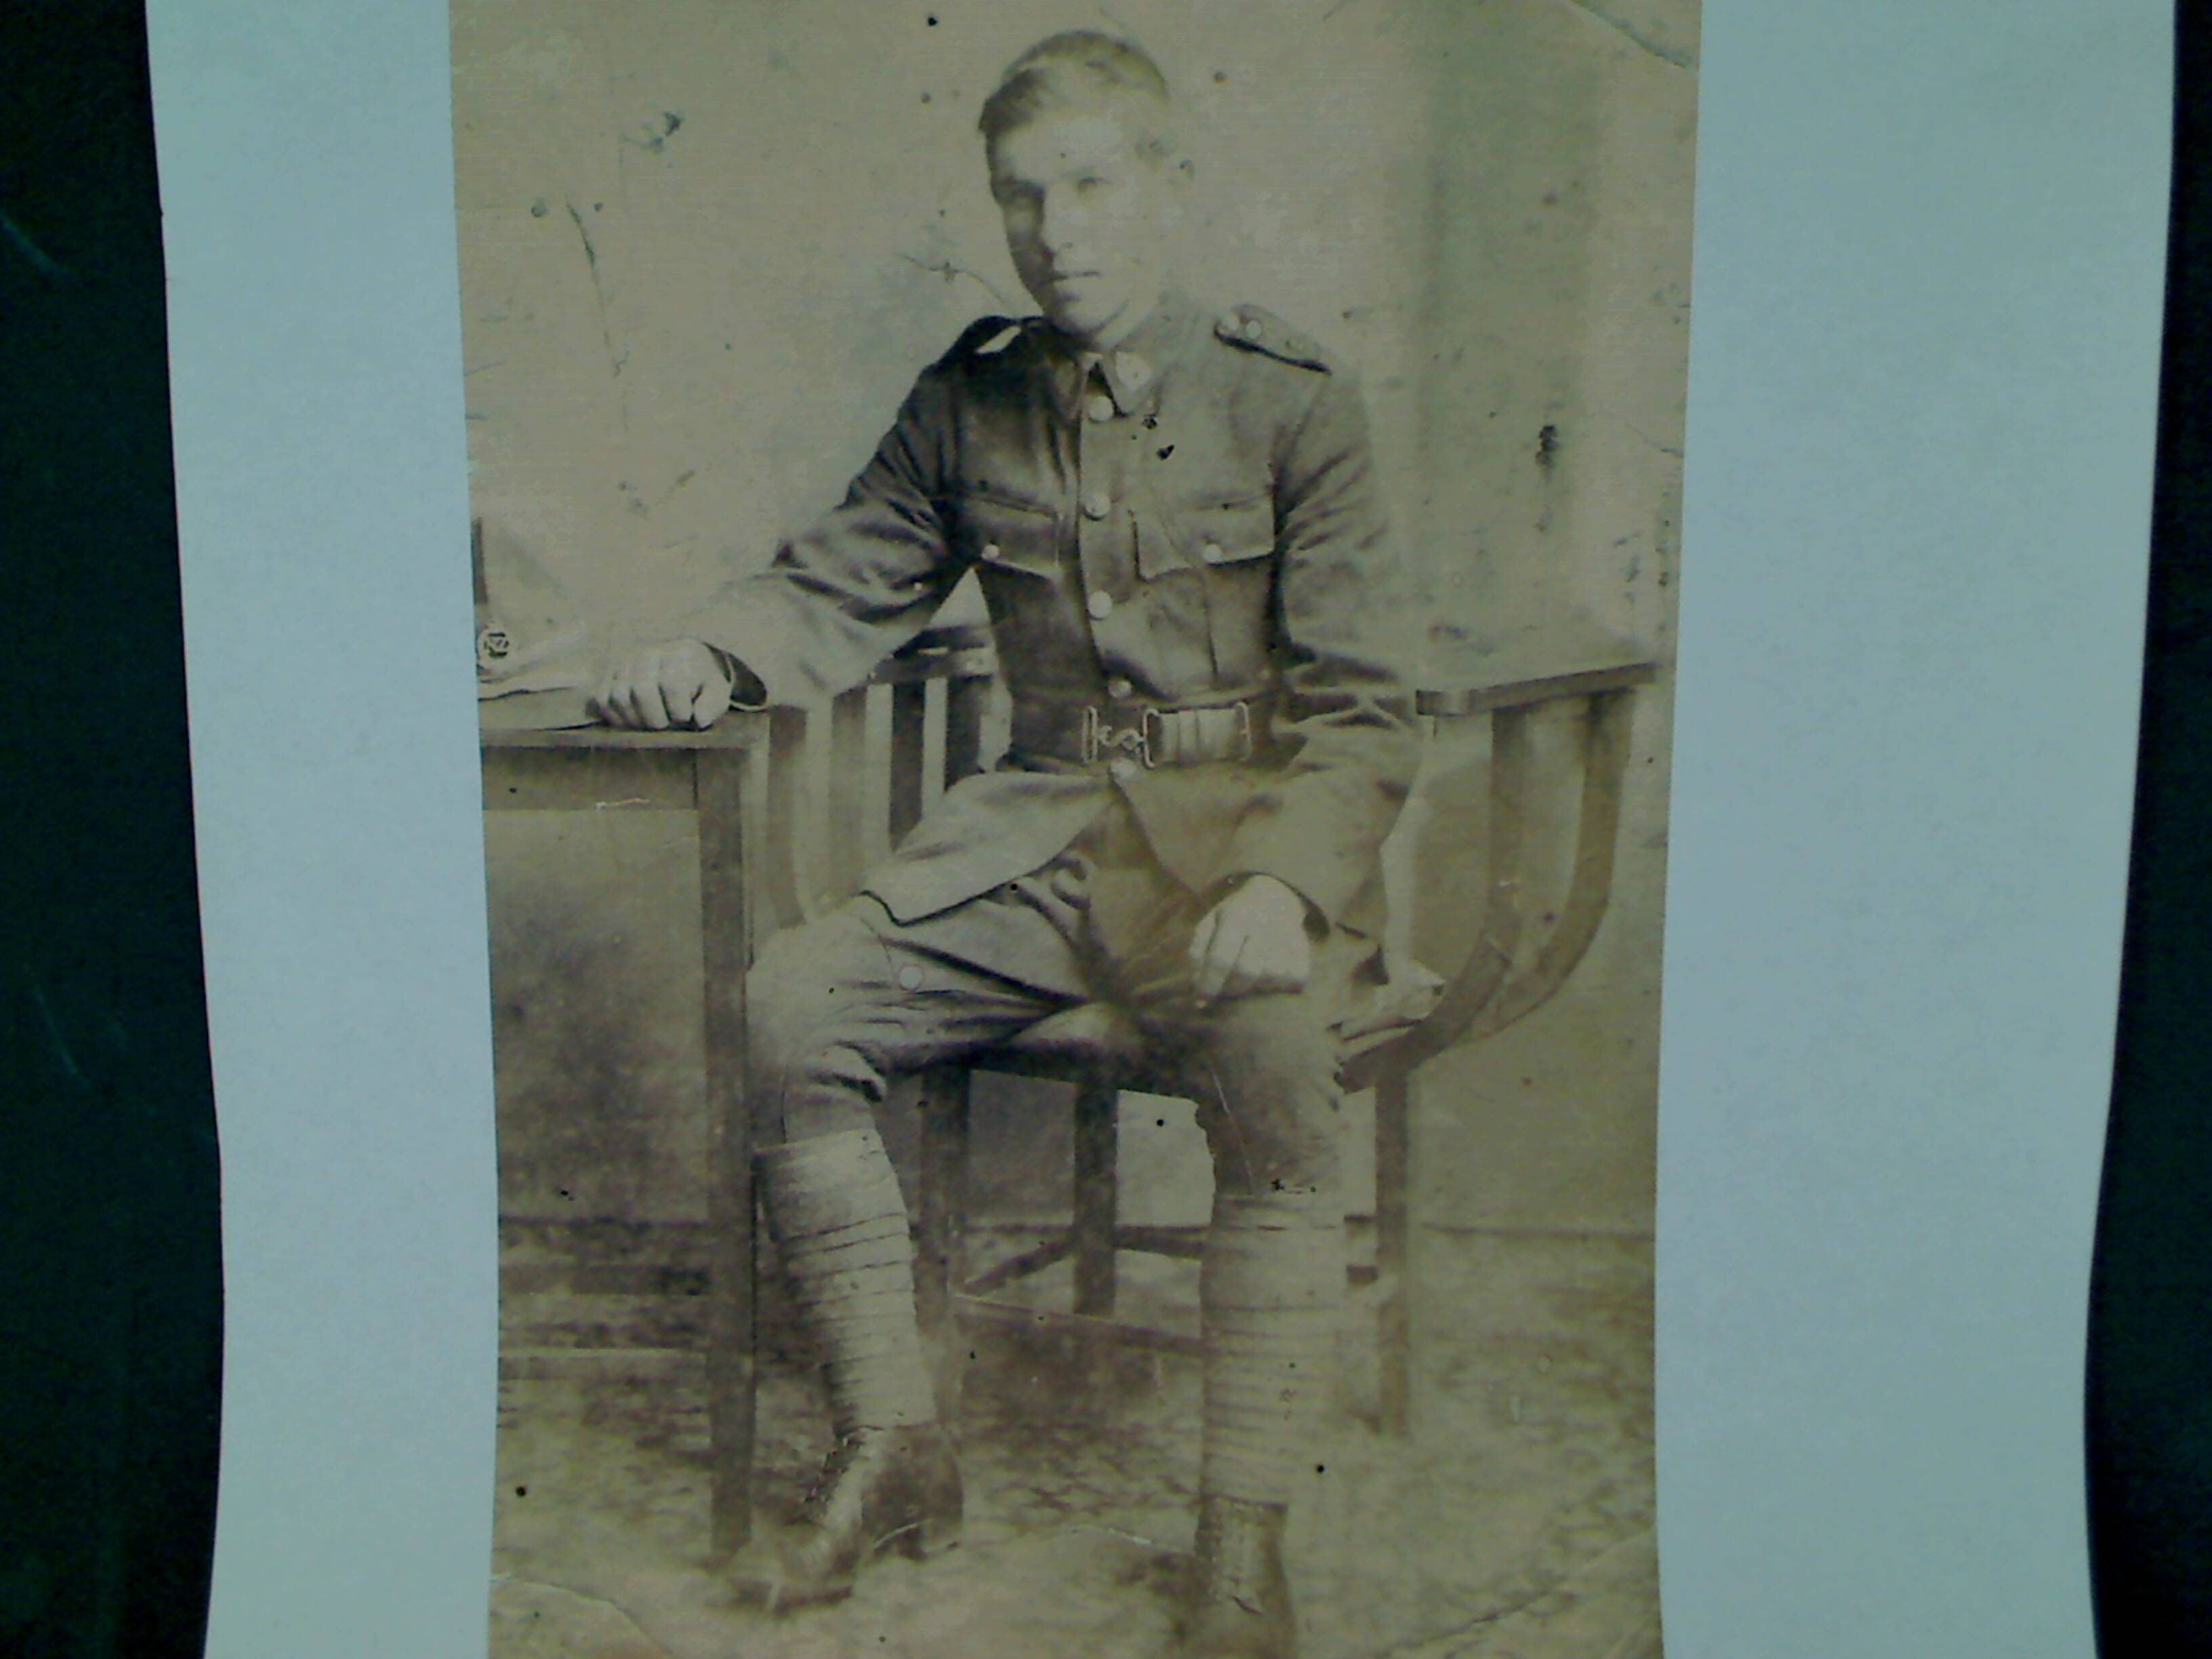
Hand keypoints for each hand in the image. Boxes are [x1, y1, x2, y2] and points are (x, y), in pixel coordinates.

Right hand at [590, 639, 734, 729]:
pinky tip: (634, 722)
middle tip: (666, 725)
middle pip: (641, 690)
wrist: (682, 664)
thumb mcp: (716, 692)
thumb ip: (713, 704)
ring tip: (651, 724)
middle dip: (655, 719)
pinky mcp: (608, 675)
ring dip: (636, 721)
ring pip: (619, 697)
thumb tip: (699, 720)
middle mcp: (648, 653)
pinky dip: (616, 718)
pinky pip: (602, 700)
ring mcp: (624, 662)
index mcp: (679, 654)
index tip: (686, 718)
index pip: (672, 684)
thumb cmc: (701, 683)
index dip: (679, 711)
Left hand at [1188, 875, 1312, 1004]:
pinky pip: (1294, 980)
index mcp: (1237, 917)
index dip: (1209, 984)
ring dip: (1256, 986)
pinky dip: (1280, 985)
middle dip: (1231, 988)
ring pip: (1270, 978)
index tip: (1201, 1002)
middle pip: (1246, 972)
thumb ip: (1198, 950)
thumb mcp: (1210, 922)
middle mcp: (1264, 926)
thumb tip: (1196, 982)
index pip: (1221, 958)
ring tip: (1250, 976)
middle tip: (1226, 987)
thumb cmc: (1236, 916)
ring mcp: (1288, 938)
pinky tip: (1270, 976)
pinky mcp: (1305, 950)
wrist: (1276, 897)